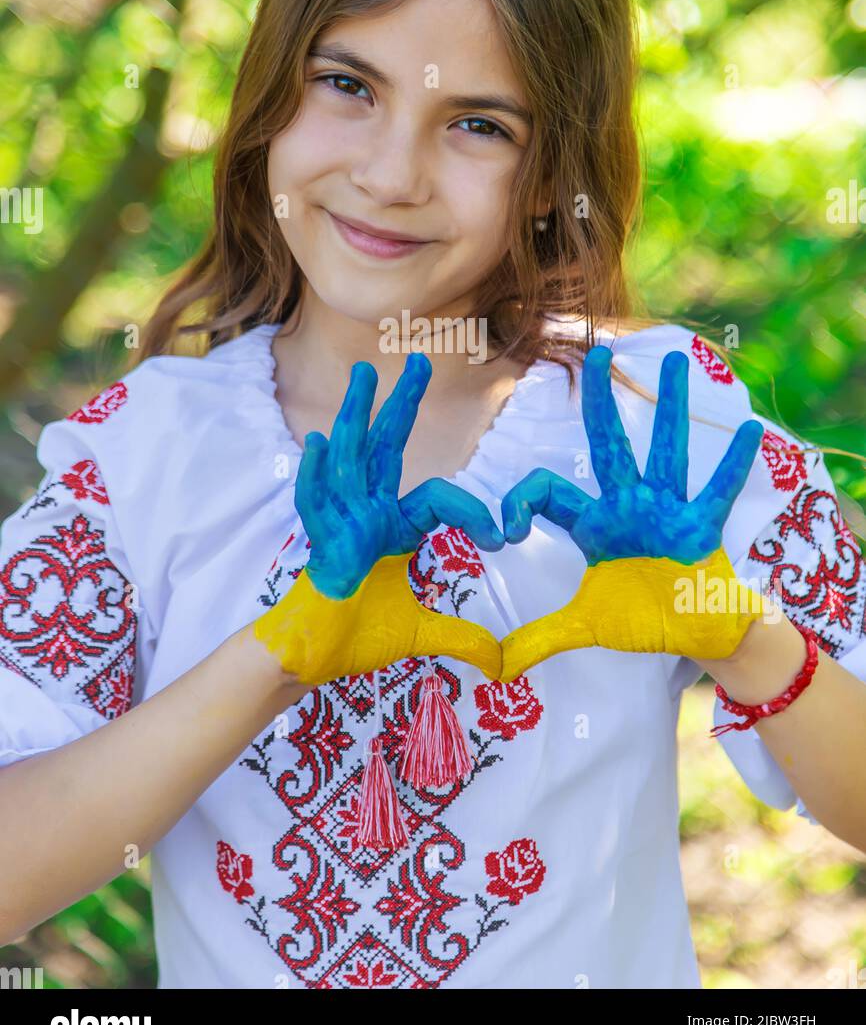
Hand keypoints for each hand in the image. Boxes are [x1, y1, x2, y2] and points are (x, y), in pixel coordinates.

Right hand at [253, 352, 504, 684]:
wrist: (317, 659)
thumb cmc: (360, 638)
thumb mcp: (422, 632)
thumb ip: (461, 636)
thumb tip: (500, 662)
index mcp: (394, 526)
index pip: (439, 498)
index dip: (472, 513)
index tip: (502, 538)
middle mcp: (367, 513)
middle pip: (386, 448)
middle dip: (403, 404)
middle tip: (421, 362)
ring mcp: (340, 523)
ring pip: (350, 458)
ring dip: (357, 415)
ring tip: (364, 373)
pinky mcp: (319, 544)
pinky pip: (314, 505)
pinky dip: (315, 476)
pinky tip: (318, 443)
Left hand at [498, 347, 764, 678]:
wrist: (695, 635)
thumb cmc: (643, 619)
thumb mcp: (585, 626)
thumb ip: (539, 638)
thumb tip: (495, 668)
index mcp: (593, 524)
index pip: (548, 492)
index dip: (522, 500)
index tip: (504, 531)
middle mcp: (628, 506)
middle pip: (609, 444)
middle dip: (602, 401)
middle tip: (593, 354)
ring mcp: (668, 511)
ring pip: (667, 449)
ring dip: (671, 408)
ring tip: (676, 363)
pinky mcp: (703, 526)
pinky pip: (718, 489)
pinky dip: (734, 462)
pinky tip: (749, 428)